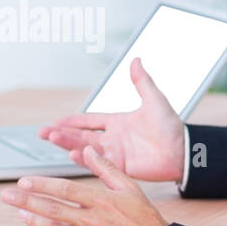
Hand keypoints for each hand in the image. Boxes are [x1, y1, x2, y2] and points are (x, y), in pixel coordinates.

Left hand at [1, 146, 167, 225]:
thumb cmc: (144, 218)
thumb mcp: (129, 187)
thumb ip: (106, 168)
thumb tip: (88, 151)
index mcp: (100, 201)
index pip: (64, 190)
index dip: (41, 185)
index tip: (24, 181)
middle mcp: (91, 220)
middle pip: (51, 209)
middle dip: (25, 201)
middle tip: (6, 196)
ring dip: (32, 221)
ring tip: (19, 212)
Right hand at [40, 58, 183, 181]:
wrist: (183, 150)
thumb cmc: (171, 126)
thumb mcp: (154, 99)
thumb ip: (142, 81)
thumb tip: (136, 59)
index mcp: (118, 122)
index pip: (89, 121)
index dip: (72, 121)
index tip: (55, 122)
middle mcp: (113, 138)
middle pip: (81, 136)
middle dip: (61, 134)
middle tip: (43, 132)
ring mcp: (115, 153)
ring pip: (85, 148)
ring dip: (68, 143)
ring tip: (52, 138)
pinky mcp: (120, 166)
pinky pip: (99, 162)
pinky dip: (86, 159)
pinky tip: (73, 154)